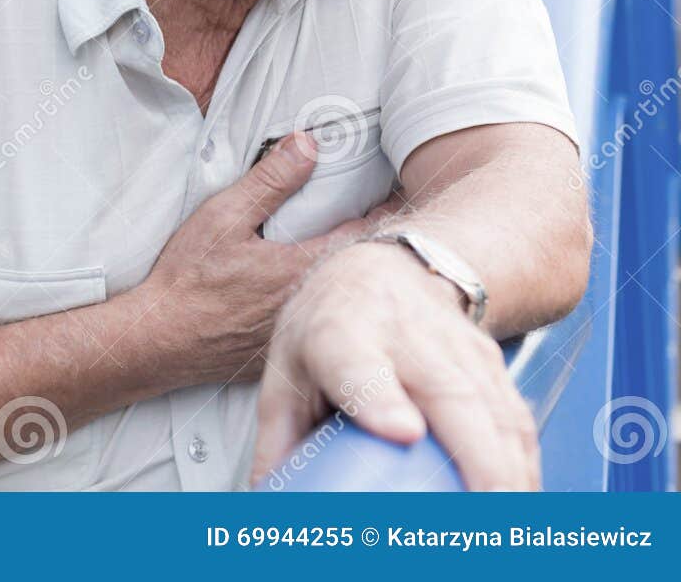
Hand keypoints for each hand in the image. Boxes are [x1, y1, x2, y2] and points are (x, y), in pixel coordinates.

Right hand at [127, 132, 387, 388]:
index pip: (365, 235)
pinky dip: (332, 309)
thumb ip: (269, 181)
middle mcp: (311, 305)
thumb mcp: (223, 217)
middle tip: (398, 222)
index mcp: (301, 268)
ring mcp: (301, 333)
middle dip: (379, 247)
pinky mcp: (287, 352)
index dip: (389, 214)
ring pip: (344, 302)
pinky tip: (327, 299)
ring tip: (372, 259)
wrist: (158, 338)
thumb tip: (309, 144)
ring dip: (357, 282)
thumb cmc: (187, 278)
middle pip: (361, 271)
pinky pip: (321, 326)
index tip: (407, 195)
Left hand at [250, 240, 538, 489]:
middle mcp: (403, 335)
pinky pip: (517, 418)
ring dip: (513, 471)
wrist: (381, 270)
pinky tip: (525, 501)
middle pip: (451, 394)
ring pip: (496, 409)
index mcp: (339, 334)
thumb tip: (269, 504)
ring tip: (513, 525)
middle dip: (478, 458)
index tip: (403, 431)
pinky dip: (527, 465)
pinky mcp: (490, 361)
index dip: (381, 399)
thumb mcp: (287, 372)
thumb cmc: (328, 328)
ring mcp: (454, 345)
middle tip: (488, 515)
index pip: (360, 366)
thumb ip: (279, 441)